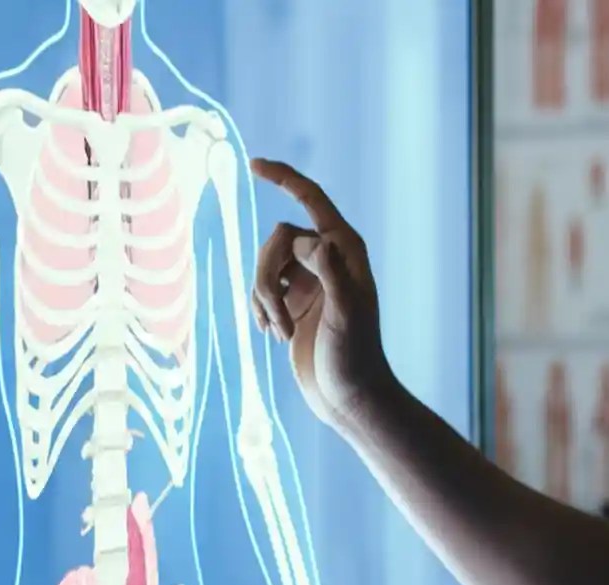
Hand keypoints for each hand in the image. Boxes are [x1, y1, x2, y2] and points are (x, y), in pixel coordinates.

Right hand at [250, 158, 395, 428]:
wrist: (348, 396)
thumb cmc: (354, 357)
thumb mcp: (346, 315)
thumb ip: (332, 274)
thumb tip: (314, 240)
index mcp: (345, 250)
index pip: (312, 200)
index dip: (284, 178)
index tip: (254, 165)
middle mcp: (327, 258)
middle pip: (275, 240)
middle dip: (267, 278)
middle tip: (280, 321)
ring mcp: (308, 280)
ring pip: (263, 266)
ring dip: (264, 301)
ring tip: (282, 333)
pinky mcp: (292, 301)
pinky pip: (259, 288)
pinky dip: (261, 310)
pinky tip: (273, 335)